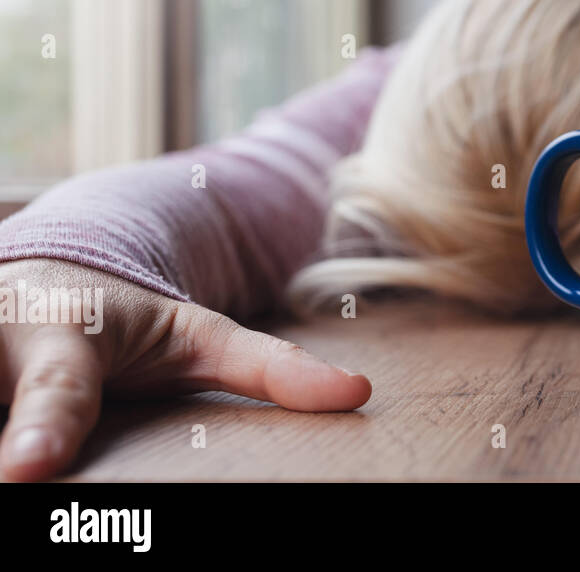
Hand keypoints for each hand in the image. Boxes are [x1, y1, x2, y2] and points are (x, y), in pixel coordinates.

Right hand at [0, 258, 369, 480]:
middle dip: (8, 440)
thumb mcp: (197, 338)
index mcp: (66, 339)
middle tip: (16, 478)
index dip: (43, 429)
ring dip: (0, 435)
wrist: (42, 284)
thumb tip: (360, 392)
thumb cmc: (127, 324)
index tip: (28, 471)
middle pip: (4, 414)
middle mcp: (2, 353)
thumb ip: (269, 367)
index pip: (59, 391)